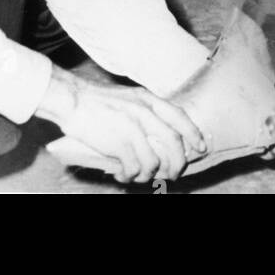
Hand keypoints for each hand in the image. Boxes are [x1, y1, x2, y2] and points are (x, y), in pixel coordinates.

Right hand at [38, 66, 205, 183]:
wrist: (73, 99)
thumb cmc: (98, 101)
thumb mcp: (128, 97)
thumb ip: (144, 110)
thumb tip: (159, 133)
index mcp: (148, 99)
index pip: (179, 117)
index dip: (193, 134)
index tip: (201, 147)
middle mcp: (144, 112)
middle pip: (173, 142)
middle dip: (178, 163)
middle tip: (174, 173)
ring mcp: (132, 128)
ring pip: (154, 161)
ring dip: (149, 174)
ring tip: (139, 176)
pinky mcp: (118, 143)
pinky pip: (133, 169)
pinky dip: (130, 177)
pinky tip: (122, 175)